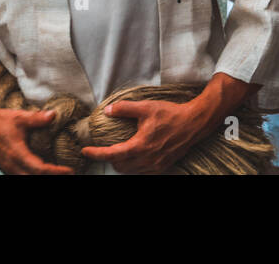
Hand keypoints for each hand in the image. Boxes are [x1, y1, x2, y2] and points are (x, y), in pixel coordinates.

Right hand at [0, 102, 74, 174]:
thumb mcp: (19, 117)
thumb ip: (37, 118)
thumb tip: (54, 115)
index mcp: (17, 154)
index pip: (40, 169)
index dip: (56, 171)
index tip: (70, 169)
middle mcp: (12, 165)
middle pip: (35, 178)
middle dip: (52, 176)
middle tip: (68, 173)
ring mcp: (9, 168)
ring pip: (27, 178)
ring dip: (42, 176)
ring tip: (58, 172)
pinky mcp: (7, 167)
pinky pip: (22, 175)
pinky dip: (34, 174)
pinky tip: (42, 170)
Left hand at [79, 98, 211, 173]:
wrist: (193, 123)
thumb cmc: (170, 113)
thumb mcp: (146, 107)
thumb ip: (125, 109)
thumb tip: (107, 111)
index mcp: (140, 146)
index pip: (112, 154)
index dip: (96, 154)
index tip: (85, 151)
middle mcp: (147, 159)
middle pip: (119, 166)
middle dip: (109, 158)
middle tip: (103, 148)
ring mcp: (156, 165)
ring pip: (131, 171)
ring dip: (121, 163)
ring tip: (117, 151)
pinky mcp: (163, 166)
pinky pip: (142, 171)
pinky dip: (134, 166)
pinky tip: (134, 155)